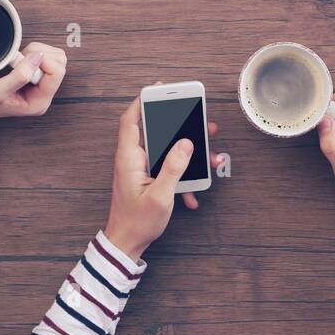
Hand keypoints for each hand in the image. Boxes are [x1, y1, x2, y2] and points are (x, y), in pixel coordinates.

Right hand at [0, 42, 66, 117]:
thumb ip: (19, 76)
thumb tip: (38, 57)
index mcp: (39, 102)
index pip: (57, 72)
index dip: (42, 60)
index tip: (21, 59)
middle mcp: (44, 94)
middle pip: (60, 63)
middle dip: (40, 55)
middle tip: (19, 60)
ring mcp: (41, 85)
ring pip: (55, 57)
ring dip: (37, 53)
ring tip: (18, 61)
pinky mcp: (37, 76)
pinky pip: (46, 57)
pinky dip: (33, 52)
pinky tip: (19, 60)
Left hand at [102, 96, 224, 259]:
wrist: (126, 244)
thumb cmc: (137, 223)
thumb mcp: (160, 196)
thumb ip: (173, 168)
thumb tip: (186, 143)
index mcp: (129, 158)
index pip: (131, 120)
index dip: (142, 101)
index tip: (158, 89)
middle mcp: (132, 159)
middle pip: (153, 130)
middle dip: (176, 123)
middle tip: (195, 116)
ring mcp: (140, 168)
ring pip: (164, 149)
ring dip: (185, 151)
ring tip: (208, 151)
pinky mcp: (147, 178)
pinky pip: (167, 167)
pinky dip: (181, 175)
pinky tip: (192, 192)